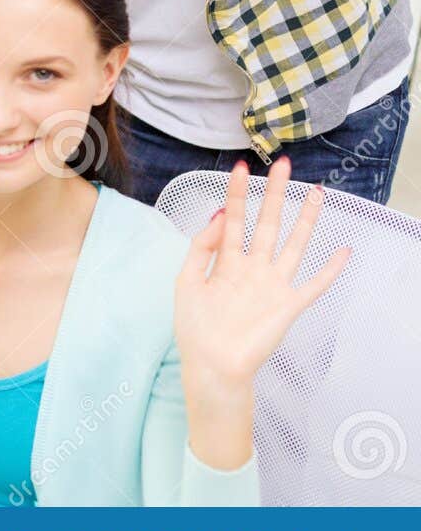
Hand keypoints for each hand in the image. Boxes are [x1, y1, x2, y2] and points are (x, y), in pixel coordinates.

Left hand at [174, 157, 349, 397]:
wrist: (212, 365)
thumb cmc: (194, 327)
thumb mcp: (186, 280)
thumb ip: (200, 247)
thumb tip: (218, 215)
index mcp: (225, 262)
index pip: (232, 219)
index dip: (236, 194)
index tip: (241, 167)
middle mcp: (252, 269)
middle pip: (267, 224)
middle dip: (274, 194)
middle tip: (283, 164)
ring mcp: (272, 285)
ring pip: (294, 245)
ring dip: (306, 220)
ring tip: (316, 192)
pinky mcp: (289, 306)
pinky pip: (314, 284)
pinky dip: (330, 269)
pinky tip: (343, 251)